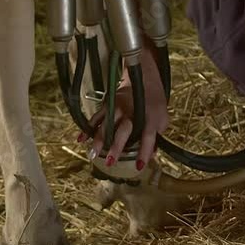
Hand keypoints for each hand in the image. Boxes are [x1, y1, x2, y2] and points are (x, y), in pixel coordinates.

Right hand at [83, 44, 168, 170]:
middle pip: (123, 131)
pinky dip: (88, 128)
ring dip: (99, 140)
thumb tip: (150, 155)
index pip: (148, 136)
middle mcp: (132, 113)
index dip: (145, 152)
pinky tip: (81, 139)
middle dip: (116, 146)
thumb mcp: (163, 119)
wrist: (143, 79)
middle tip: (110, 161)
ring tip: (93, 155)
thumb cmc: (154, 104)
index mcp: (149, 117)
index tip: (139, 166)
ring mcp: (118, 108)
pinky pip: (96, 117)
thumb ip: (157, 137)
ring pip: (107, 125)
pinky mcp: (108, 104)